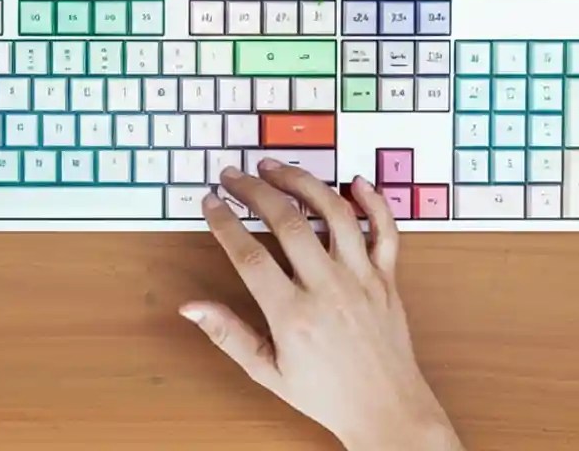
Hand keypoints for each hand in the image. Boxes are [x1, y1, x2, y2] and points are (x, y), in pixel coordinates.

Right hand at [180, 162, 462, 450]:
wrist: (386, 410)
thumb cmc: (326, 394)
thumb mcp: (267, 372)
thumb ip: (228, 335)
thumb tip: (191, 307)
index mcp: (293, 316)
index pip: (249, 255)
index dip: (225, 223)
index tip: (210, 202)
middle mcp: (328, 290)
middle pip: (288, 223)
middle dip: (255, 191)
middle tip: (234, 175)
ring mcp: (362, 279)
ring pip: (334, 214)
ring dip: (303, 183)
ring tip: (276, 169)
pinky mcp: (388, 278)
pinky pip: (385, 230)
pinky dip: (374, 202)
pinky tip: (355, 181)